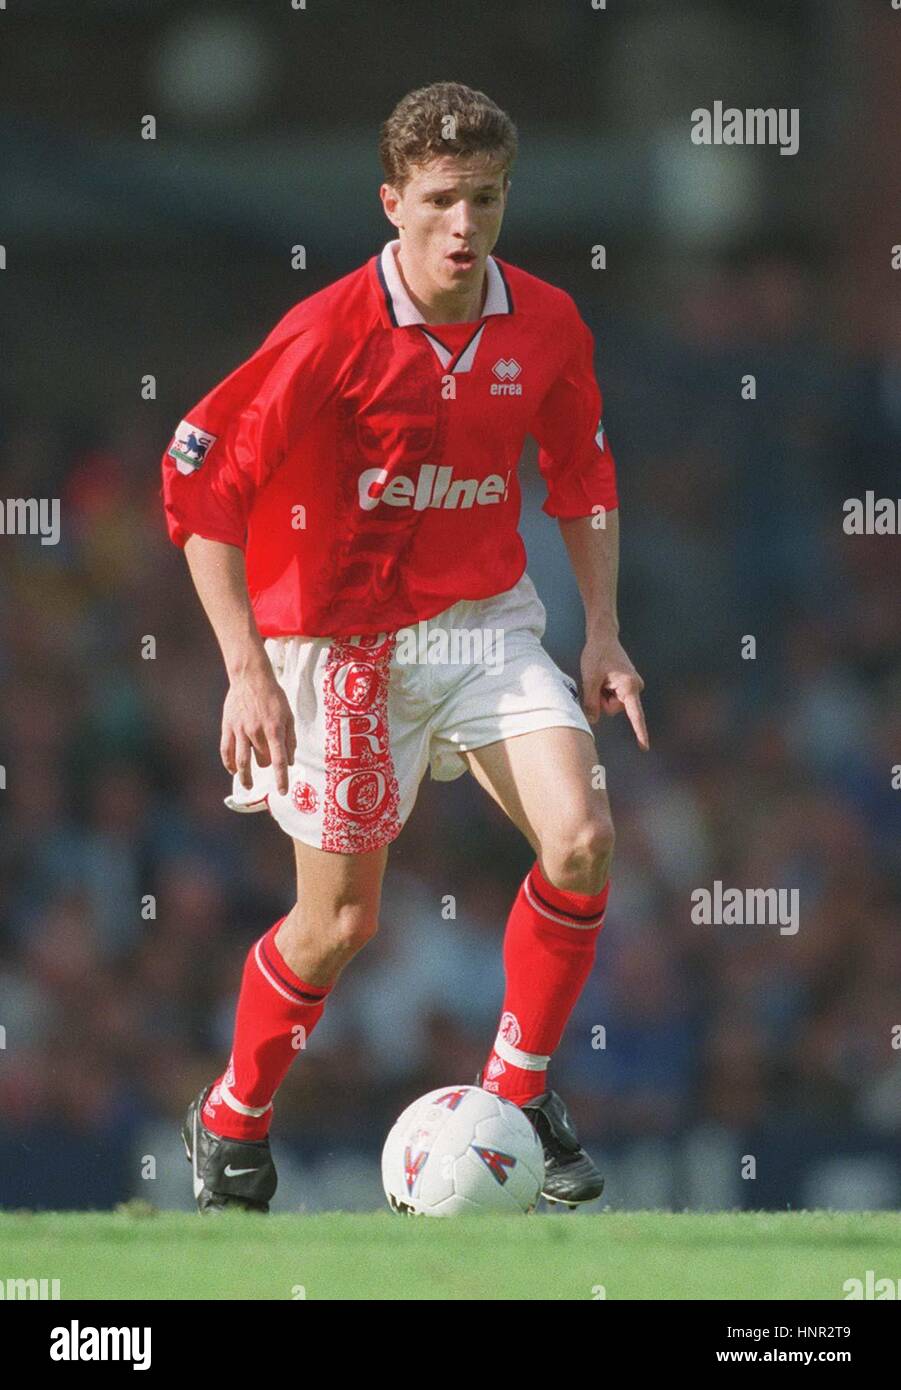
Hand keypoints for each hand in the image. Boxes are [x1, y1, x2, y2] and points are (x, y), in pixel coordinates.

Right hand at [220, 665, 297, 794]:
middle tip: (267, 762)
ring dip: (245, 777)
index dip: (281, 778)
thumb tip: (291, 761)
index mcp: (274, 729)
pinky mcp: (228, 727)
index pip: (279, 760)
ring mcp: (240, 730)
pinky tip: (233, 770)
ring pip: (242, 761)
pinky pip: (226, 751)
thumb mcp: (288, 715)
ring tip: (248, 785)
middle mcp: (256, 732)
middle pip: (261, 760)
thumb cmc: (273, 696)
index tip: (283, 791)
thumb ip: (290, 739)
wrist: (251, 677)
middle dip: (266, 765)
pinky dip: (229, 763)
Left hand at [580, 635, 648, 749]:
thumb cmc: (597, 654)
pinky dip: (605, 691)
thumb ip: (591, 702)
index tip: (644, 747)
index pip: (635, 715)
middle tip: (597, 681)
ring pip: (612, 705)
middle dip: (602, 700)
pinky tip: (603, 678)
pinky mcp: (628, 686)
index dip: (639, 732)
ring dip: (602, 695)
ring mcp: (632, 687)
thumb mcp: (589, 679)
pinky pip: (613, 697)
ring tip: (601, 677)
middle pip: (614, 709)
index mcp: (629, 686)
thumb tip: (593, 721)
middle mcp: (635, 687)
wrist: (603, 637)